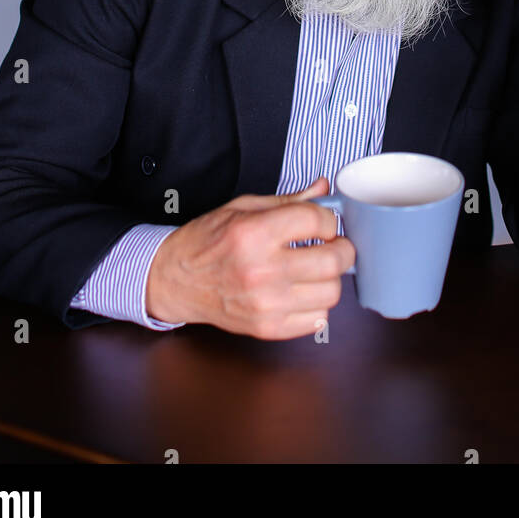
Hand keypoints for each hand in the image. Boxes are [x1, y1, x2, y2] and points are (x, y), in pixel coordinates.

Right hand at [144, 177, 354, 338]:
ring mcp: (266, 304)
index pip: (317, 221)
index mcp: (255, 232)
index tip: (324, 221)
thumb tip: (323, 189)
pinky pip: (317, 320)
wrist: (176, 280)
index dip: (328, 218)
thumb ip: (289, 201)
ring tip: (316, 269)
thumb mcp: (244, 208)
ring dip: (330, 278)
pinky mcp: (267, 328)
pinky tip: (302, 291)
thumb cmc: (207, 241)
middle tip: (333, 244)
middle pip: (333, 260)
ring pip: (331, 293)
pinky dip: (317, 305)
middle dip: (342, 248)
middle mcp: (262, 270)